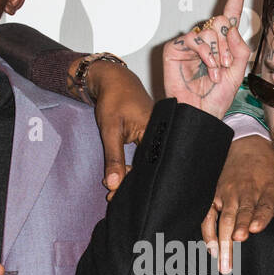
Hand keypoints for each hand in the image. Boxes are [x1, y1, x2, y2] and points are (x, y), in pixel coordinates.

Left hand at [84, 59, 152, 197]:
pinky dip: (134, 165)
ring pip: (147, 163)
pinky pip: (146, 156)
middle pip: (150, 168)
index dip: (132, 182)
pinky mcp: (153, 136)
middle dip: (131, 182)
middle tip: (112, 194)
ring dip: (131, 175)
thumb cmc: (114, 99)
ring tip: (115, 186)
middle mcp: (163, 135)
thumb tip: (113, 184)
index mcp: (157, 132)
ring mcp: (159, 136)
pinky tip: (122, 174)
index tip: (115, 193)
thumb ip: (113, 158)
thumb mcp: (110, 130)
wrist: (114, 80)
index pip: (149, 167)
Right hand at [162, 0, 249, 118]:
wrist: (200, 114)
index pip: (230, 13)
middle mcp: (205, 40)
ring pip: (209, 30)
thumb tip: (230, 26)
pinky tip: (208, 69)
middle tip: (225, 64)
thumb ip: (239, 47)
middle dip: (227, 44)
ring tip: (215, 72)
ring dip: (217, 53)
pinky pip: (195, 38)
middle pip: (220, 21)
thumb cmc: (216, 98)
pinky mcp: (175, 48)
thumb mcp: (238, 71)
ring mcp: (189, 43)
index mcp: (222, 43)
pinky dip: (205, 54)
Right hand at [202, 134, 273, 273]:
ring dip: (222, 239)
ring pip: (224, 217)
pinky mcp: (216, 196)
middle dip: (236, 231)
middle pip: (240, 214)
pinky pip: (208, 215)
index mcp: (268, 191)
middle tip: (234, 249)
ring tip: (221, 260)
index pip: (263, 206)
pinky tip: (212, 249)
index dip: (259, 217)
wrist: (252, 150)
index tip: (253, 229)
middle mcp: (247, 192)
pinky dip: (208, 232)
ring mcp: (229, 194)